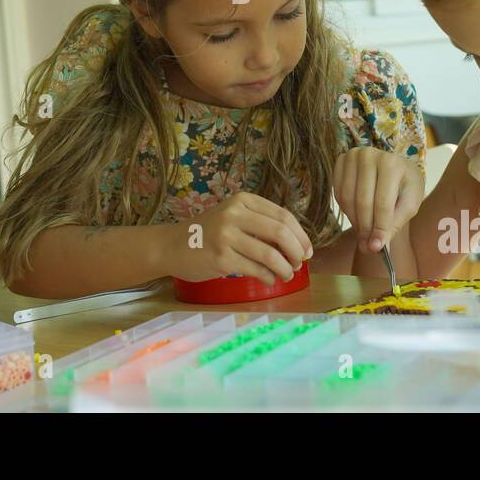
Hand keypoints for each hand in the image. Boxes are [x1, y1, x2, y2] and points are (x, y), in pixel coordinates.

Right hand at [168, 191, 312, 286]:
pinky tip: (269, 279)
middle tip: (299, 264)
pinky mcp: (221, 259)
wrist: (172, 246)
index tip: (308, 250)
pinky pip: (257, 270)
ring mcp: (226, 236)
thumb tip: (298, 245)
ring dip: (285, 269)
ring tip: (286, 275)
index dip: (301, 235)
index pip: (283, 216)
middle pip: (280, 233)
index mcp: (242, 200)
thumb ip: (260, 223)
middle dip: (297, 252)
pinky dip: (269, 277)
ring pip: (271, 255)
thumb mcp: (233, 217)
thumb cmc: (208, 233)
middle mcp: (234, 214)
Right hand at [333, 147, 423, 252]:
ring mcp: (352, 156)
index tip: (377, 248)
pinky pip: (338, 192)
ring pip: (347, 198)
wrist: (396, 166)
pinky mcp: (340, 161)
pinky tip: (357, 216)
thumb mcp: (409, 204)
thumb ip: (394, 224)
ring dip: (354, 221)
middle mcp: (369, 155)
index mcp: (392, 163)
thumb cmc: (406, 186)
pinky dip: (346, 209)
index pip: (382, 202)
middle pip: (362, 201)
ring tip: (364, 233)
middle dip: (365, 228)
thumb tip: (374, 246)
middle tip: (368, 247)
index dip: (379, 227)